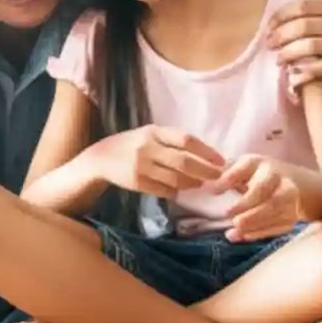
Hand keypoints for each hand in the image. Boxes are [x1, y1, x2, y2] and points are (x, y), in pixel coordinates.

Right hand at [91, 125, 226, 198]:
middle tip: (217, 177)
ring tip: (199, 184)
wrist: (101, 158)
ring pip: (176, 179)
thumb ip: (172, 141)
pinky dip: (176, 191)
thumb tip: (205, 155)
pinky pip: (164, 190)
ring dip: (192, 183)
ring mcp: (141, 166)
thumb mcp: (150, 134)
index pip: (186, 140)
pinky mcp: (137, 182)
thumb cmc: (132, 144)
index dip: (206, 151)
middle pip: (184, 162)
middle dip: (205, 171)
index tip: (220, 160)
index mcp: (154, 131)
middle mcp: (148, 147)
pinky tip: (180, 189)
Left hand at [212, 155, 299, 241]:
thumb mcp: (240, 170)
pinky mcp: (292, 214)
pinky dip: (259, 232)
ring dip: (251, 223)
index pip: (245, 167)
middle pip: (263, 190)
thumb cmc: (256, 176)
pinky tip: (244, 236)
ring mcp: (289, 195)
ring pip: (273, 209)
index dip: (229, 179)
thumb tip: (209, 188)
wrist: (294, 182)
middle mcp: (276, 176)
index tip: (213, 192)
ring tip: (231, 233)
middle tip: (227, 215)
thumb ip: (225, 177)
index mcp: (258, 162)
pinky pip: (278, 225)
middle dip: (245, 205)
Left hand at [267, 0, 321, 88]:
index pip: (304, 5)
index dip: (281, 16)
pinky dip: (305, 70)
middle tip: (270, 44)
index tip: (269, 27)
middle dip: (281, 36)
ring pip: (312, 46)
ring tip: (278, 59)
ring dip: (289, 54)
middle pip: (305, 26)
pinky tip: (293, 73)